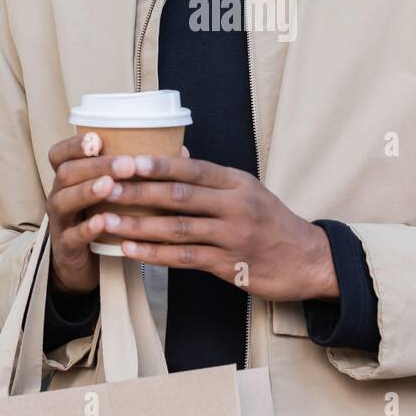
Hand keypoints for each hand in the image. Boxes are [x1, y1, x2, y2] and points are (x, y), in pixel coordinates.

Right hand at [45, 134, 192, 294]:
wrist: (84, 264)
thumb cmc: (104, 219)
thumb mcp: (115, 193)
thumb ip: (137, 171)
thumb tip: (180, 151)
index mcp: (70, 178)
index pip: (60, 154)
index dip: (75, 144)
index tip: (97, 138)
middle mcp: (60, 194)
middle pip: (66, 173)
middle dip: (96, 166)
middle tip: (125, 165)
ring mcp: (60, 221)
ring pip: (63, 201)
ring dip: (87, 191)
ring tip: (109, 186)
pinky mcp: (65, 247)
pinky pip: (71, 236)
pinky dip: (86, 228)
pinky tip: (102, 222)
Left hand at [96, 153, 339, 302]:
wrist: (309, 260)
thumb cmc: (272, 222)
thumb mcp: (248, 190)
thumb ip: (212, 176)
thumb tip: (175, 150)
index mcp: (237, 182)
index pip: (193, 168)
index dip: (158, 164)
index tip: (127, 160)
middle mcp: (236, 206)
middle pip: (180, 195)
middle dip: (139, 191)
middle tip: (106, 186)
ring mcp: (232, 236)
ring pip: (178, 228)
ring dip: (139, 224)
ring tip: (107, 219)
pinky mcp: (229, 265)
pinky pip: (185, 258)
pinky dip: (154, 253)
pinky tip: (130, 249)